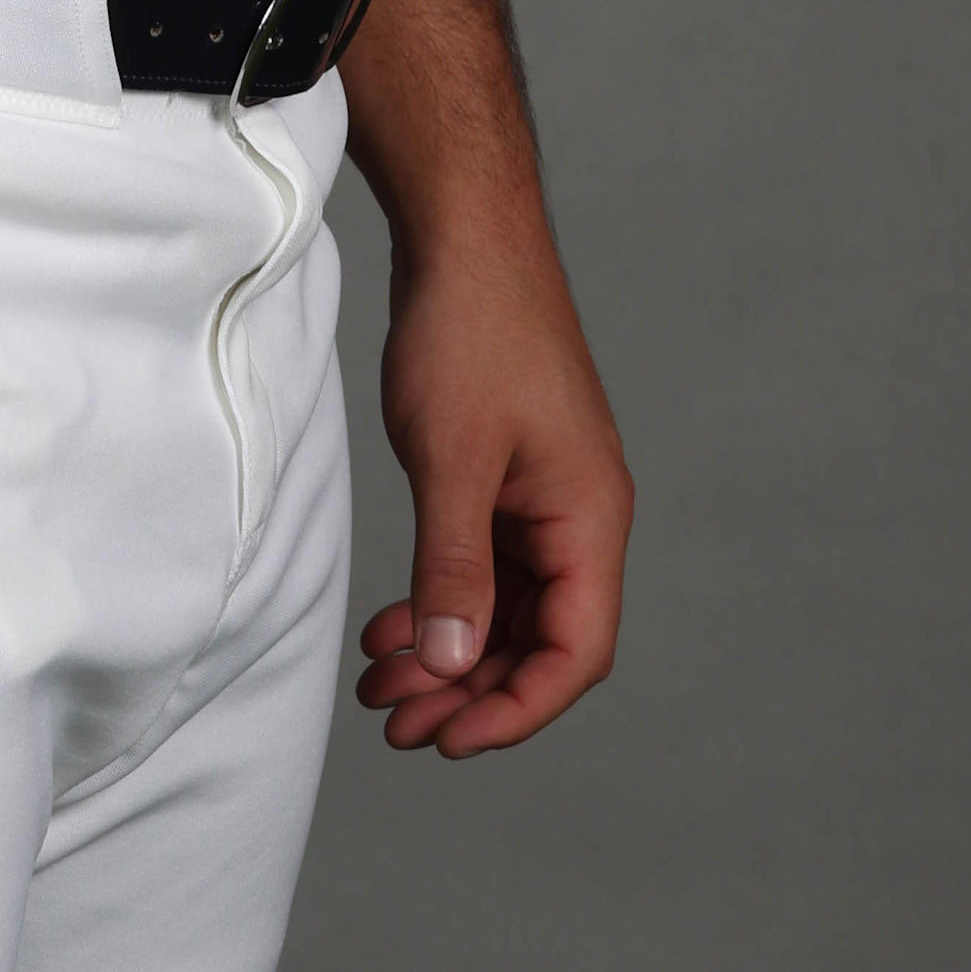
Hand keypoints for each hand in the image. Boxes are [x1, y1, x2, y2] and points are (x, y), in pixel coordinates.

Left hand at [353, 227, 631, 756]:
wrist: (464, 231)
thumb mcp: (452, 458)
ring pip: (506, 608)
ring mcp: (544, 494)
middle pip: (540, 640)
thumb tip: (455, 669)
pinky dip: (442, 600)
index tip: (446, 740)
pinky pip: (484, 564)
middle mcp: (580, 515)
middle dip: (469, 690)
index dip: (517, 709)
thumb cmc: (470, 328)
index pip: (577, 651)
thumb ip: (454, 568)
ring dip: (449, 651)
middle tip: (392, 721)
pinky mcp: (508, 475)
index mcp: (591, 518)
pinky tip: (390, 623)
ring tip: (379, 684)